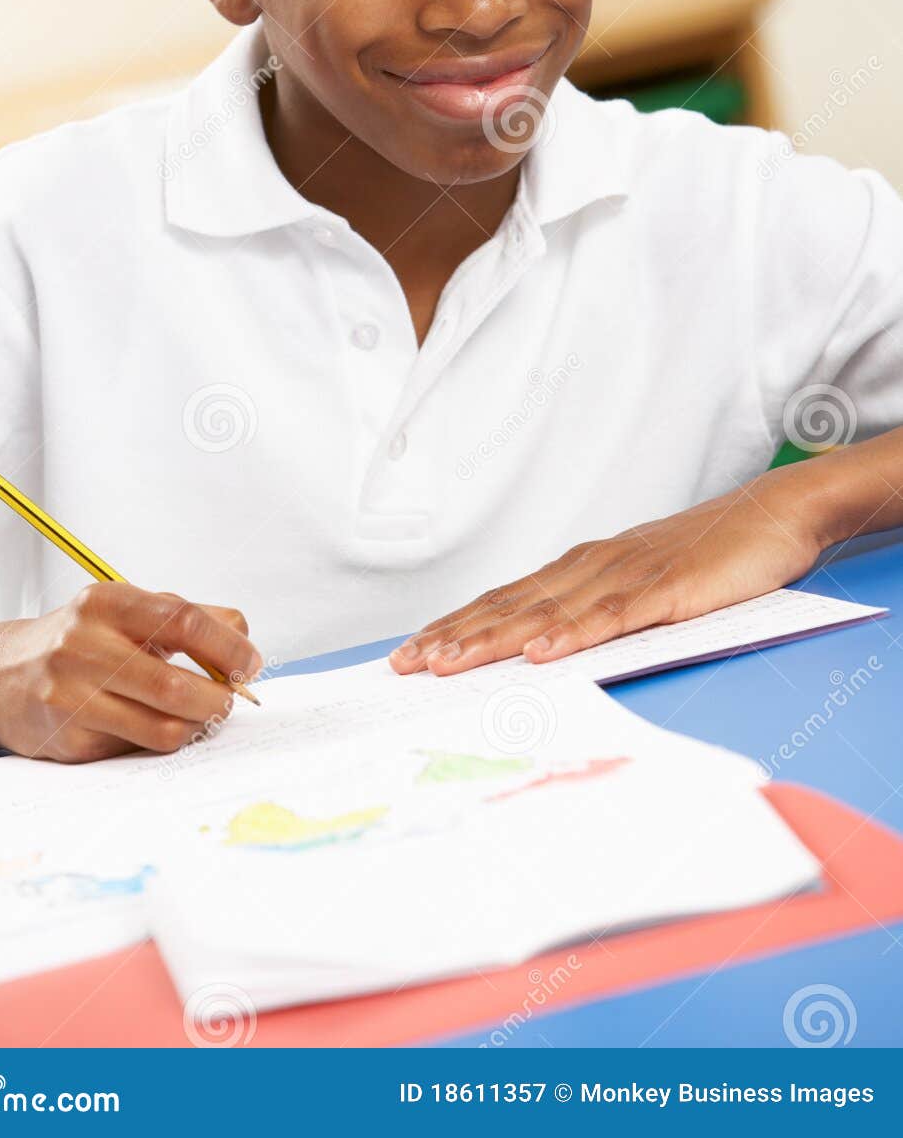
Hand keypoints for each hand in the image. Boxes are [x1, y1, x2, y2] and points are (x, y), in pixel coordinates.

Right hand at [0, 585, 261, 761]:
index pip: (182, 620)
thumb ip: (189, 618)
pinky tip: (159, 726)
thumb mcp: (129, 612)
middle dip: (218, 699)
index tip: (251, 664)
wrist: (4, 676)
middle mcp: (83, 644)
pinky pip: (137, 749)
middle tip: (230, 701)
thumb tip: (245, 643)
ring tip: (201, 716)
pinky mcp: (67, 737)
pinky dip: (163, 741)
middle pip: (174, 683)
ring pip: (161, 727)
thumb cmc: (86, 641)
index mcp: (107, 602)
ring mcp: (70, 694)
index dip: (228, 646)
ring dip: (196, 726)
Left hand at [390, 472, 824, 675]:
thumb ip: (596, 612)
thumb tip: (546, 649)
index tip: (410, 653)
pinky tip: (541, 652)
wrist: (774, 513)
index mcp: (582, 568)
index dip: (456, 626)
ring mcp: (627, 576)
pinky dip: (572, 634)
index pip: (505, 601)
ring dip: (494, 638)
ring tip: (448, 663)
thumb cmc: (708, 554)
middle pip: (510, 606)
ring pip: (547, 612)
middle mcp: (592, 567)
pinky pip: (612, 616)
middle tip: (405, 664)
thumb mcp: (641, 585)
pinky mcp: (666, 590)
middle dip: (454, 636)